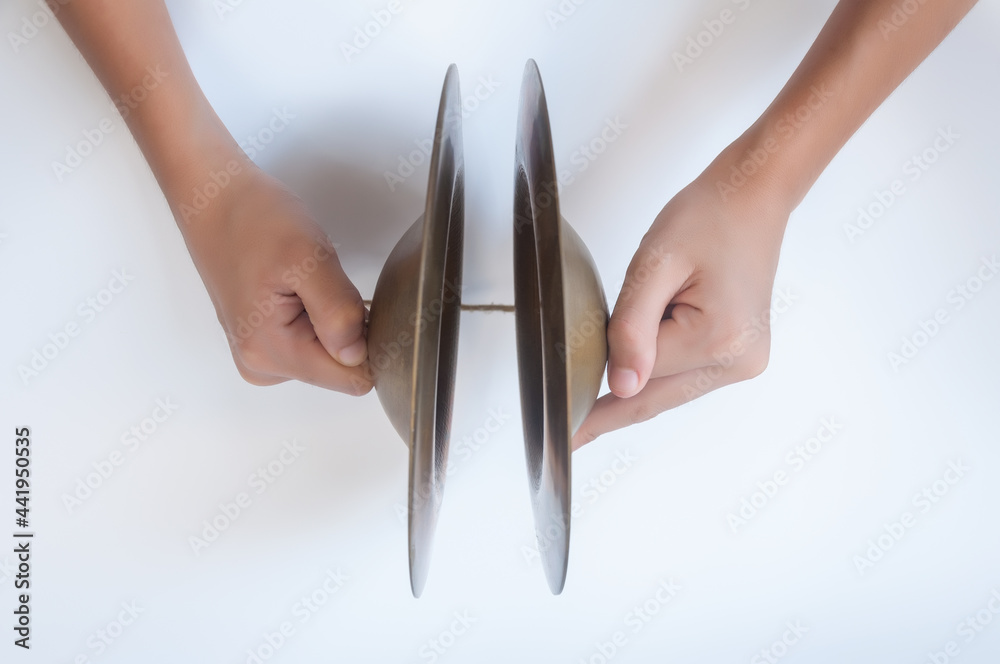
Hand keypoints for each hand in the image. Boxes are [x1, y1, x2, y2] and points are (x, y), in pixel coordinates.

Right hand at [179, 164, 372, 394]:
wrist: (214, 197)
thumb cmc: (254, 220)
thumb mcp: (308, 258)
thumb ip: (338, 312)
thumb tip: (357, 355)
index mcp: (272, 353)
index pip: (352, 380)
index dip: (370, 343)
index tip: (358, 304)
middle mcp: (263, 365)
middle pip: (340, 369)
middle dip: (349, 328)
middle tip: (326, 284)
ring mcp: (261, 354)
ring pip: (329, 355)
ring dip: (333, 320)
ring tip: (308, 282)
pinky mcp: (263, 339)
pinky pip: (312, 342)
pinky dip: (319, 316)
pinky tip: (302, 288)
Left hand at [573, 149, 789, 447]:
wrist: (752, 196)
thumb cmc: (709, 216)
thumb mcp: (655, 264)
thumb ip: (632, 327)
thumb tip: (621, 386)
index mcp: (719, 340)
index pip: (639, 376)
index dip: (597, 396)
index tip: (568, 436)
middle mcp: (739, 360)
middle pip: (657, 398)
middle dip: (612, 410)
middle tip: (571, 436)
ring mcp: (744, 361)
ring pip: (670, 391)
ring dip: (636, 386)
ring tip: (595, 397)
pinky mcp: (740, 353)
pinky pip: (686, 376)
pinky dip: (657, 374)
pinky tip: (632, 372)